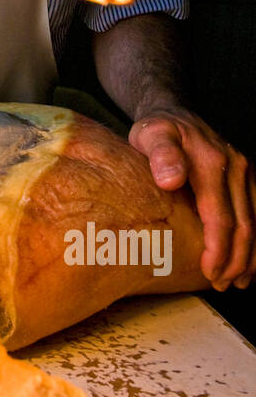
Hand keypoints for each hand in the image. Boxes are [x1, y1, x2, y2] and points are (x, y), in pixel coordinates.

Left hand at [129, 107, 254, 290]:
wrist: (172, 111)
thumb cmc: (157, 129)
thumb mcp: (150, 135)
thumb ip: (160, 154)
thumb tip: (171, 178)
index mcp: (213, 162)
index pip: (221, 218)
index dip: (218, 250)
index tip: (209, 273)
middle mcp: (236, 167)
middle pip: (244, 225)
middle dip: (235, 260)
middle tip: (221, 285)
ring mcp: (245, 171)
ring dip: (250, 255)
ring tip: (237, 281)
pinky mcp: (247, 176)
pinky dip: (255, 240)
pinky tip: (249, 260)